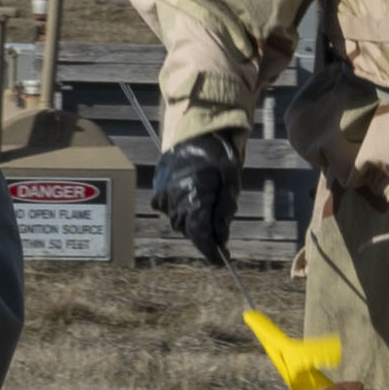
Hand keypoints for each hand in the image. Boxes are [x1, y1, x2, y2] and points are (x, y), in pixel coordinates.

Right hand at [152, 134, 243, 266]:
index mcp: (195, 196)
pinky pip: (168, 210)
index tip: (221, 260)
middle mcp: (175, 199)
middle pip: (190, 231)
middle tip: (220, 235)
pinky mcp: (157, 189)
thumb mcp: (231, 180)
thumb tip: (222, 236)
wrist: (194, 129)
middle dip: (205, 236)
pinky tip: (192, 199)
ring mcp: (163, 195)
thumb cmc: (218, 152)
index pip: (200, 235)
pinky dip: (181, 210)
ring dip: (193, 223)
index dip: (210, 251)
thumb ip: (225, 210)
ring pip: (179, 222)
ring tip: (207, 210)